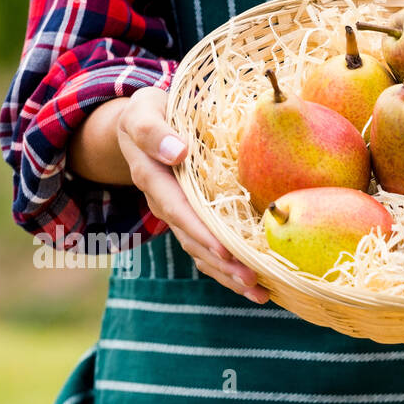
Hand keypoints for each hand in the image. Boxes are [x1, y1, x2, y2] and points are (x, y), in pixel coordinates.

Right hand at [115, 88, 268, 302]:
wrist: (146, 124)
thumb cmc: (151, 112)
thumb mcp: (143, 111)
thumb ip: (153, 131)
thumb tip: (176, 151)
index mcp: (153, 178)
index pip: (178, 209)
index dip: (200, 231)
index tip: (224, 249)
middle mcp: (165, 204)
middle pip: (194, 240)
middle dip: (223, 263)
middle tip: (253, 280)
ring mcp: (180, 216)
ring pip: (202, 252)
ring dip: (229, 275)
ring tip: (259, 292)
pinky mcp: (193, 222)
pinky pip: (208, 250)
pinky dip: (229, 270)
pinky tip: (256, 286)